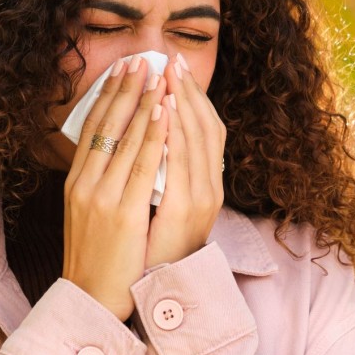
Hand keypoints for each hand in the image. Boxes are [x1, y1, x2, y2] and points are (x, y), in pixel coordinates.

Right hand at [63, 57, 168, 319]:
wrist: (91, 299)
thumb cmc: (96, 258)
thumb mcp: (90, 214)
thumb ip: (100, 184)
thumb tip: (116, 155)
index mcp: (77, 182)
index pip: (92, 128)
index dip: (108, 96)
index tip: (123, 70)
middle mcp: (85, 184)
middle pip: (106, 124)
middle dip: (126, 88)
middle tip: (142, 58)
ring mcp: (102, 197)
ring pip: (125, 138)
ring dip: (144, 101)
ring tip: (158, 73)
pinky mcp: (121, 212)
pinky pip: (141, 164)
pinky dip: (153, 134)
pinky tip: (164, 112)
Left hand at [146, 52, 225, 268]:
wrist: (145, 294)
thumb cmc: (148, 253)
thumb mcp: (161, 210)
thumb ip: (163, 176)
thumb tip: (153, 140)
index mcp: (206, 188)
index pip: (207, 131)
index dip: (194, 98)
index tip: (178, 69)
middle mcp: (209, 191)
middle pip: (204, 129)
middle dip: (187, 92)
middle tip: (173, 59)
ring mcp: (199, 200)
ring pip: (193, 140)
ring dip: (180, 105)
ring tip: (166, 74)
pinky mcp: (181, 211)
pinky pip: (176, 163)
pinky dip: (170, 134)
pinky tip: (161, 111)